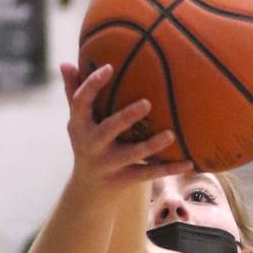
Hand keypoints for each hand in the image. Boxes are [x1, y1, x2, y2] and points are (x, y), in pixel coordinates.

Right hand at [61, 62, 191, 200]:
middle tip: (147, 103)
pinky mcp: (125, 180)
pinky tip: (188, 163)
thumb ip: (74, 94)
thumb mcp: (78, 122)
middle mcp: (92, 145)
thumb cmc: (88, 143)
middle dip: (126, 118)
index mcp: (79, 126)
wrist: (89, 189)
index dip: (93, 85)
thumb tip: (64, 63)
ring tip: (170, 134)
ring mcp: (109, 164)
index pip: (81, 103)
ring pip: (133, 154)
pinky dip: (169, 169)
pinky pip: (150, 174)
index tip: (109, 68)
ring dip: (152, 145)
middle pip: (109, 130)